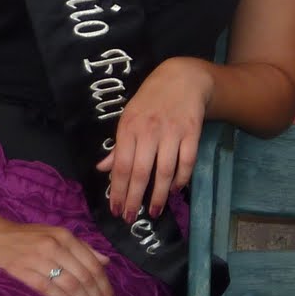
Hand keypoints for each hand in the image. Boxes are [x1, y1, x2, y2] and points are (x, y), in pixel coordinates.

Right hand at [0, 218, 114, 295]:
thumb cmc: (21, 238)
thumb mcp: (54, 235)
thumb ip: (80, 248)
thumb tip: (105, 261)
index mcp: (65, 237)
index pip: (93, 265)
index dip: (105, 286)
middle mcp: (55, 246)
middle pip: (85, 276)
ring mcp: (37, 258)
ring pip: (70, 284)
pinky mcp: (20, 271)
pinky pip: (47, 288)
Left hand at [97, 55, 210, 221]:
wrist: (183, 78)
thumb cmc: (151, 100)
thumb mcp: (129, 117)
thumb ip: (118, 146)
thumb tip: (102, 169)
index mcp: (129, 128)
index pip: (122, 166)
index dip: (118, 191)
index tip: (116, 209)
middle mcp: (149, 131)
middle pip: (141, 172)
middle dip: (134, 199)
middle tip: (130, 218)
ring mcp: (172, 132)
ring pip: (165, 171)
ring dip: (159, 195)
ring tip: (153, 211)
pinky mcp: (192, 132)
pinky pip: (187, 161)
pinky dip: (182, 179)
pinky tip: (176, 190)